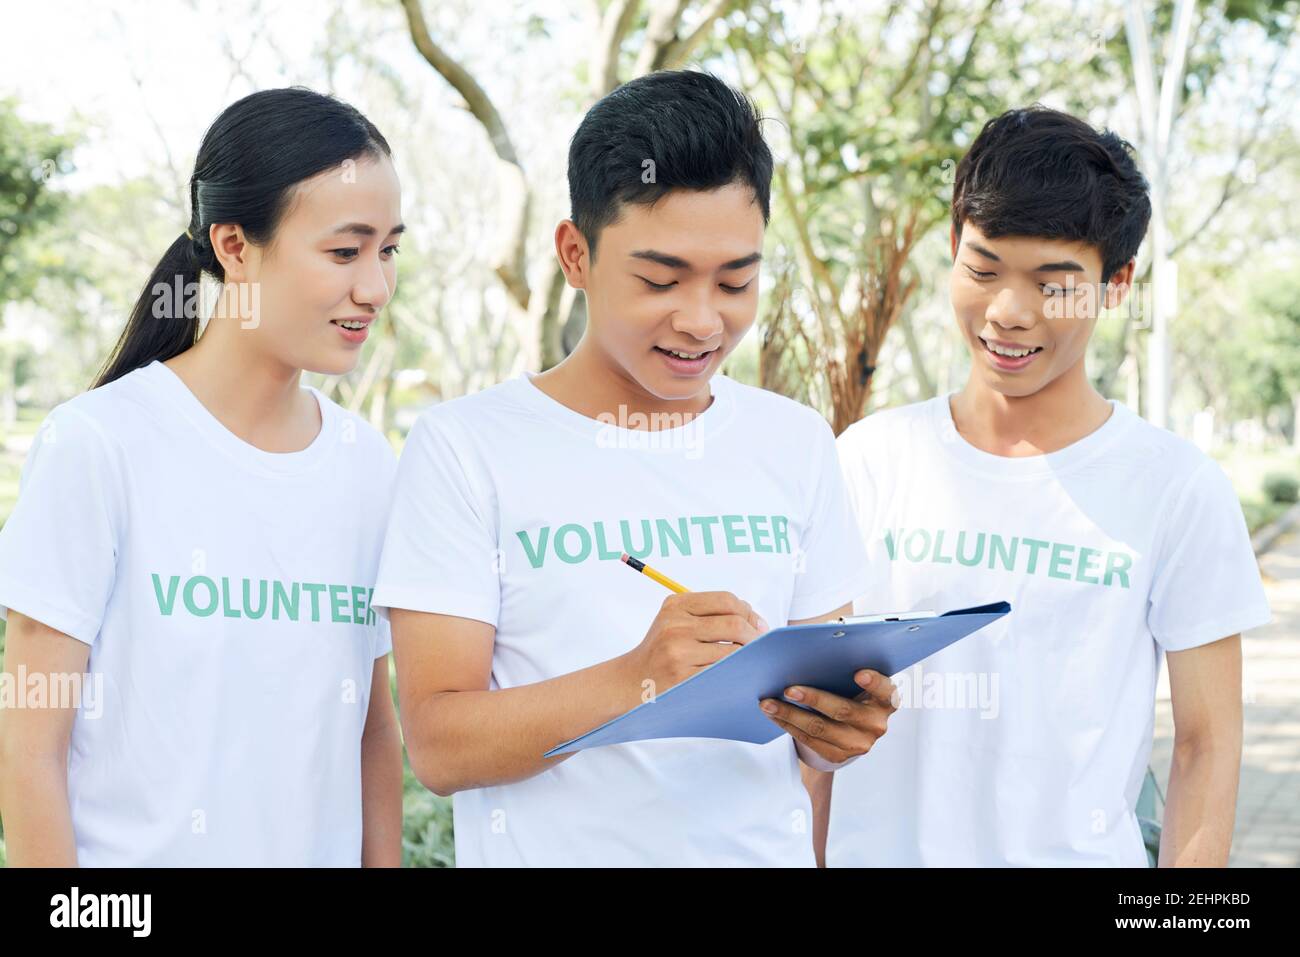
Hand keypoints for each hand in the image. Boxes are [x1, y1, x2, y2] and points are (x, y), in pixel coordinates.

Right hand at [621, 591, 767, 698]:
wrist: (630, 680)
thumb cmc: (661, 650)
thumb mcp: (675, 620)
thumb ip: (709, 613)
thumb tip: (755, 619)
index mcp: (676, 605)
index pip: (726, 600)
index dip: (749, 612)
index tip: (758, 625)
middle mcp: (675, 624)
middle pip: (734, 623)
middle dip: (755, 636)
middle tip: (763, 646)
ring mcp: (678, 651)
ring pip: (732, 650)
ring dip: (749, 657)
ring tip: (752, 661)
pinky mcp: (682, 676)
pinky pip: (723, 672)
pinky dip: (737, 672)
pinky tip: (739, 674)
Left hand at [760, 669, 896, 763]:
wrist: (852, 726)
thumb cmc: (851, 690)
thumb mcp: (856, 677)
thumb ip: (846, 663)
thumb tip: (820, 640)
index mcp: (886, 700)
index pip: (886, 690)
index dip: (874, 682)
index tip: (858, 673)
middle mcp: (875, 724)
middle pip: (842, 711)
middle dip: (813, 698)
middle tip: (788, 689)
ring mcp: (858, 743)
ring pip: (820, 728)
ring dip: (790, 715)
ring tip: (768, 703)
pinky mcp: (839, 755)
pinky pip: (810, 741)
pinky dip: (789, 726)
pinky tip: (774, 715)